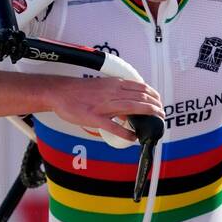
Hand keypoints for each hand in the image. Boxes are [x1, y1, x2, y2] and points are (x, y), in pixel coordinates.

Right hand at [50, 76, 164, 143]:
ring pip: (132, 108)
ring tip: (156, 121)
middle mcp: (111, 92)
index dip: (154, 95)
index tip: (159, 102)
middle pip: (140, 97)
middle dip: (155, 106)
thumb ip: (116, 96)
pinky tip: (133, 138)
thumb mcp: (101, 88)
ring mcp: (104, 105)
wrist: (59, 92)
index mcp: (114, 84)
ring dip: (147, 114)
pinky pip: (113, 127)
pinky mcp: (95, 118)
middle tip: (162, 114)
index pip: (140, 87)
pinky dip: (125, 133)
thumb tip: (129, 110)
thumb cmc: (79, 91)